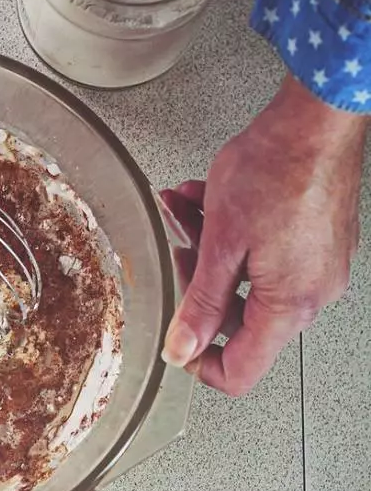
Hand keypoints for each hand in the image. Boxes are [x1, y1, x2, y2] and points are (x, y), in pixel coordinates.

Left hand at [161, 75, 365, 395]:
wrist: (313, 120)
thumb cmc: (276, 170)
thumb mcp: (220, 243)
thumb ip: (200, 303)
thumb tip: (182, 348)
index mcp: (289, 305)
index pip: (240, 370)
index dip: (199, 361)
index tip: (174, 336)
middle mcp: (310, 292)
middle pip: (237, 319)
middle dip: (197, 283)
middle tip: (180, 249)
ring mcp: (314, 265)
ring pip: (243, 277)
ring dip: (207, 247)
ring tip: (186, 211)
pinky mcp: (313, 239)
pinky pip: (261, 252)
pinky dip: (229, 231)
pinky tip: (205, 199)